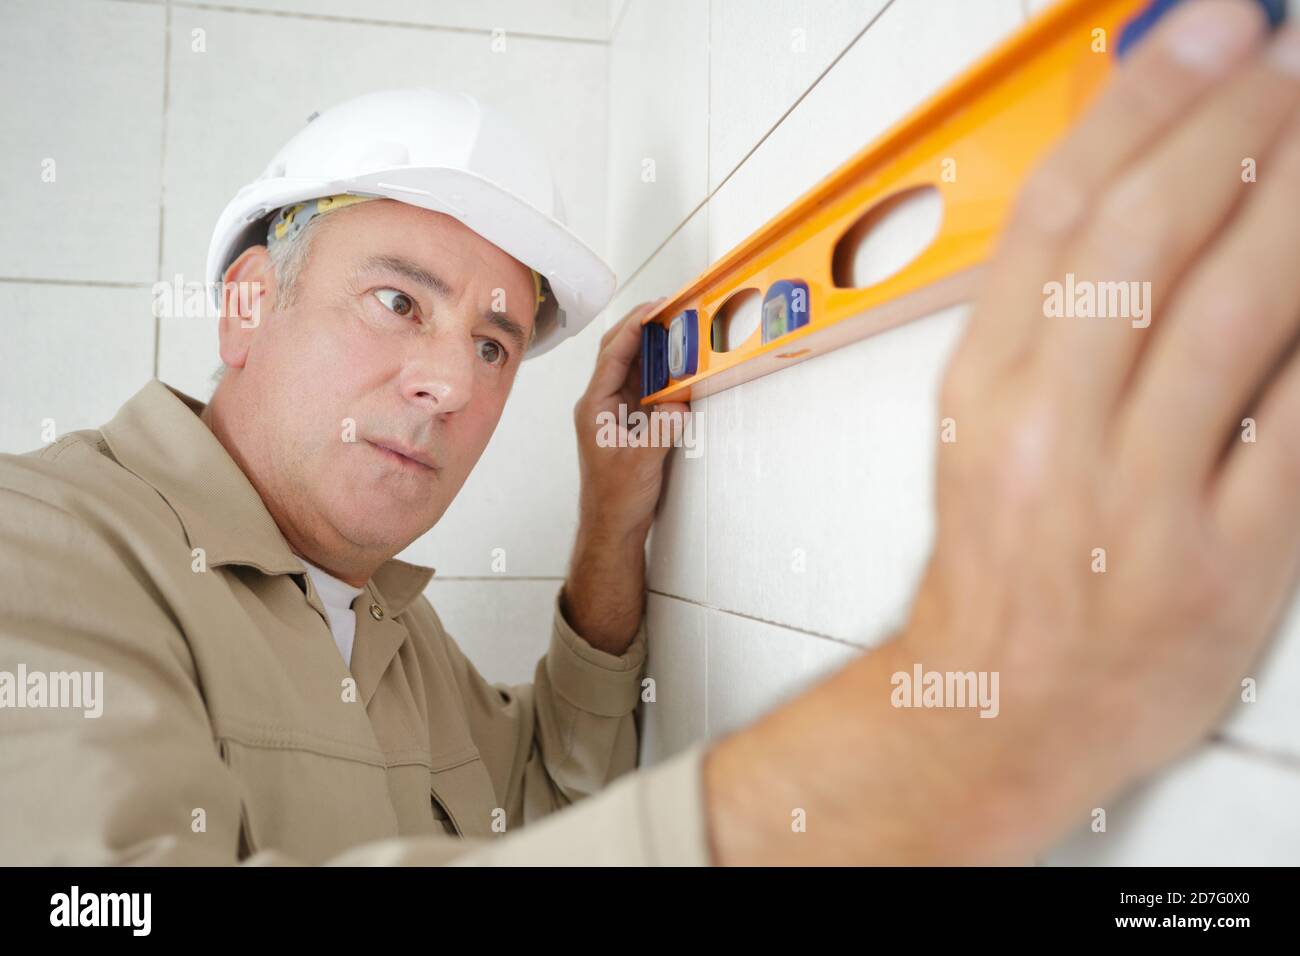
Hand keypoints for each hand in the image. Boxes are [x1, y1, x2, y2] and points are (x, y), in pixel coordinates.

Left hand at [572, 299, 689, 540]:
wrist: (612, 525)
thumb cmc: (616, 499)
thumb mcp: (643, 462)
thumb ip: (662, 428)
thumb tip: (679, 401)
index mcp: (595, 408)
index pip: (613, 356)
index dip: (633, 328)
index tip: (654, 308)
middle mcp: (602, 404)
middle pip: (619, 353)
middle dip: (642, 328)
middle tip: (669, 309)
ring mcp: (615, 411)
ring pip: (633, 367)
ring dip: (653, 347)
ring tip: (677, 328)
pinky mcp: (630, 421)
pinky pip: (644, 386)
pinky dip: (661, 371)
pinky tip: (677, 365)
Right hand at [704, 0, 1299, 864]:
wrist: (1006, 705)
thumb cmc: (1000, 567)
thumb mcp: (984, 425)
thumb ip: (1046, 315)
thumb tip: (1129, 193)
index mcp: (985, 393)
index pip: (1055, 219)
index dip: (1135, 107)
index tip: (1197, 37)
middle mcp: (1055, 435)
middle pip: (1144, 243)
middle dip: (1228, 127)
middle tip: (1283, 60)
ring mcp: (1144, 498)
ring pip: (1235, 311)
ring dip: (1297, 197)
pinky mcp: (1229, 556)